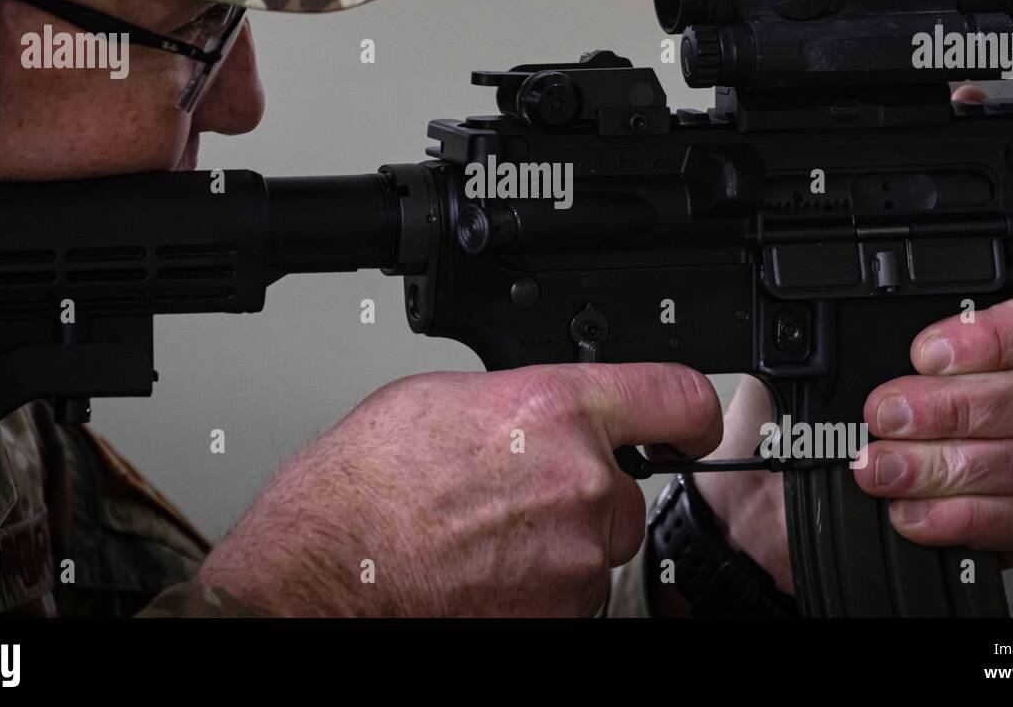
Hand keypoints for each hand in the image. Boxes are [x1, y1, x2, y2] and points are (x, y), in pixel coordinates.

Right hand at [198, 363, 720, 615]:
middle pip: (629, 489)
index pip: (678, 397)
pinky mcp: (565, 616)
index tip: (690, 424)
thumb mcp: (441, 399)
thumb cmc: (362, 489)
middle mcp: (581, 482)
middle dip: (585, 495)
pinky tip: (483, 574)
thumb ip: (519, 400)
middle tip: (513, 499)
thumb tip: (544, 411)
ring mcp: (576, 558)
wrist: (322, 575)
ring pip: (598, 548)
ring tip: (484, 539)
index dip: (688, 412)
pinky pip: (575, 597)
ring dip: (559, 547)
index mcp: (554, 410)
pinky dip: (540, 590)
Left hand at [695, 87, 1012, 595]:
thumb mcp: (806, 312)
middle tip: (882, 410)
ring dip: (944, 464)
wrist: (769, 491)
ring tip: (877, 464)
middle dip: (955, 405)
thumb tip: (936, 120)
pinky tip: (908, 509)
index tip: (926, 348)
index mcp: (989, 329)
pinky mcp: (1005, 516)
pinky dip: (959, 518)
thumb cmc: (803, 398)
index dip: (999, 333)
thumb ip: (866, 227)